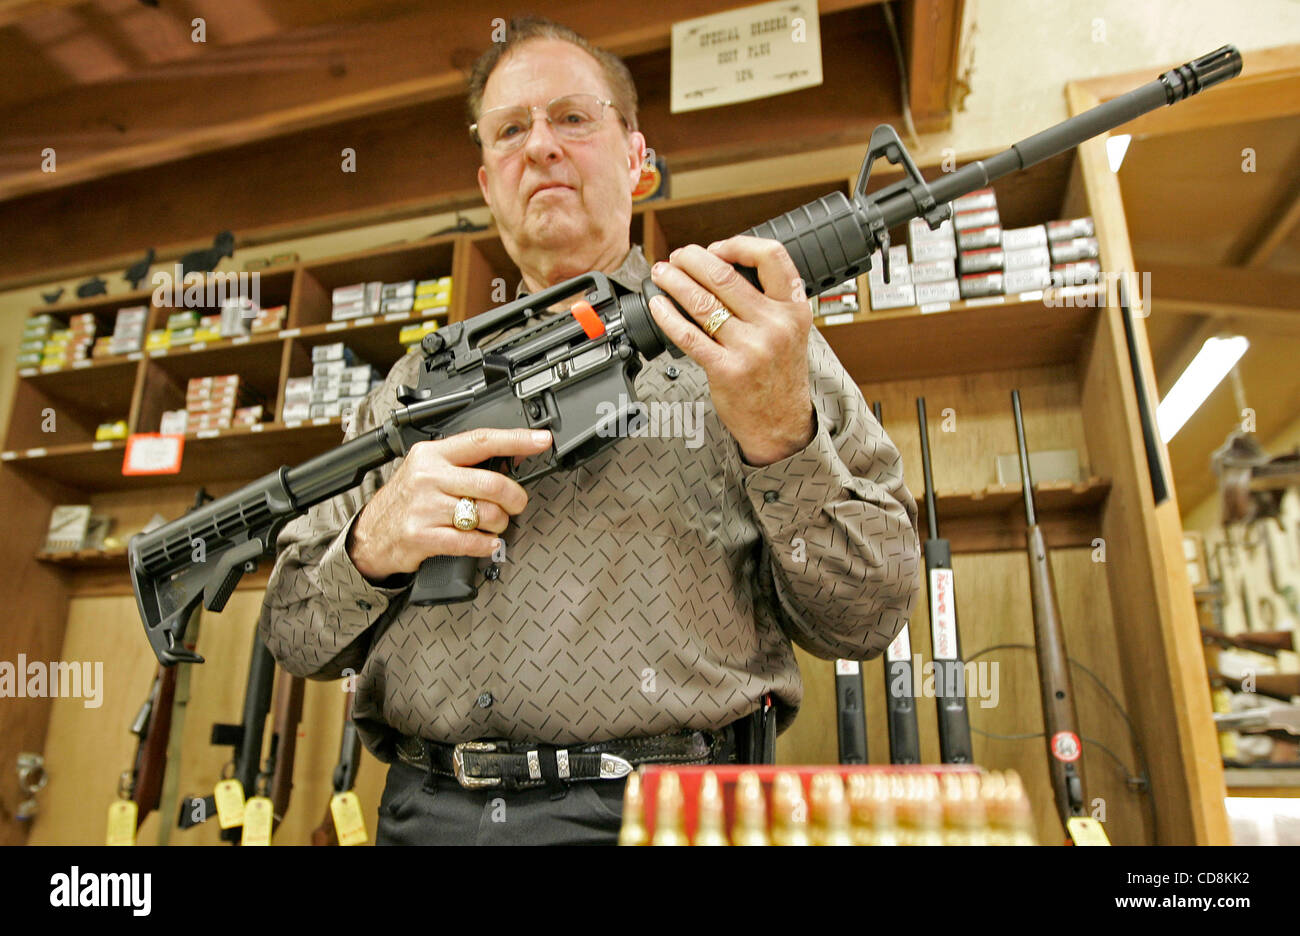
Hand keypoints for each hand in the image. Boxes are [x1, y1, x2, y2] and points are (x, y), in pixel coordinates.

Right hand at [347, 427, 551, 581]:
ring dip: (500, 524)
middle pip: (492, 483)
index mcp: (433, 454)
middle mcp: (429, 476)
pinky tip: (486, 543)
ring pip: (485, 514)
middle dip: (515, 498)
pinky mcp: (422, 535)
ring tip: (493, 525)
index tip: (541, 440)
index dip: (516, 440)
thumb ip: (465, 464)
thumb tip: (512, 458)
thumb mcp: (430, 470)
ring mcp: (425, 507)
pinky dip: (486, 545)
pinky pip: (471, 541)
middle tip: (517, 504)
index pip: (481, 440)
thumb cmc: (408, 500)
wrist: (372, 534)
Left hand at [648, 236, 815, 465]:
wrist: (781, 424)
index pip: (771, 256)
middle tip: (678, 257)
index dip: (738, 245)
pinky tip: (658, 306)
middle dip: (692, 259)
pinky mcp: (726, 369)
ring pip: (702, 300)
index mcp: (793, 309)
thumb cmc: (780, 376)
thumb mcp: (791, 331)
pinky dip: (667, 315)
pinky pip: (688, 335)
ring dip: (674, 281)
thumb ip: (767, 301)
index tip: (717, 249)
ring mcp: (750, 348)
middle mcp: (774, 325)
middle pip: (724, 275)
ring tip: (662, 274)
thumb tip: (722, 269)